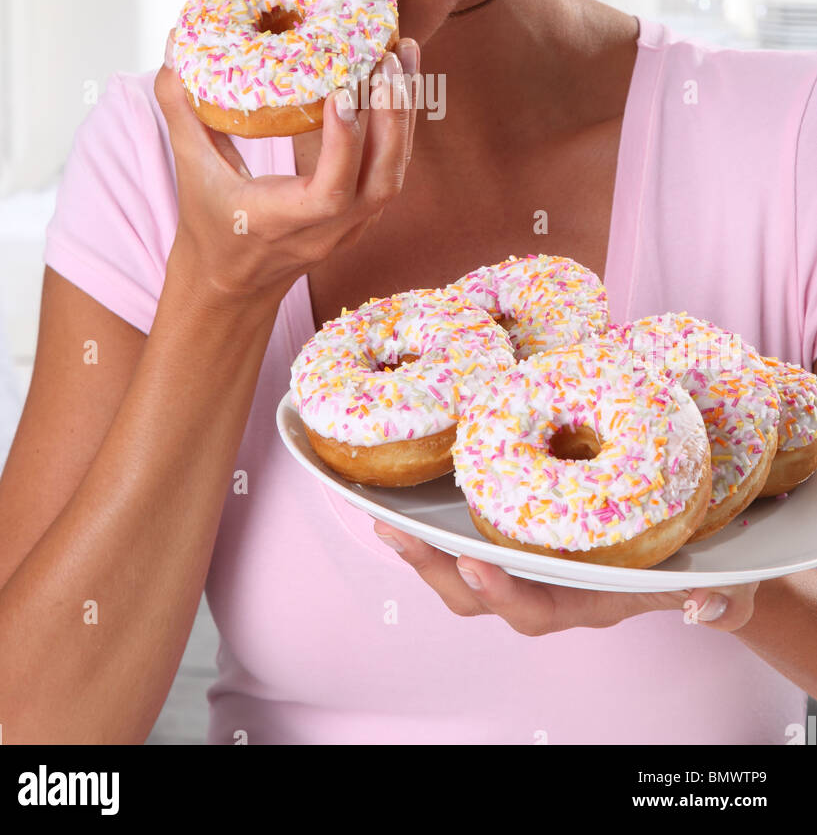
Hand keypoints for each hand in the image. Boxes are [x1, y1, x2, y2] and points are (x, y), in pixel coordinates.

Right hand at [154, 31, 419, 306]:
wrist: (234, 283)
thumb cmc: (210, 225)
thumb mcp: (190, 170)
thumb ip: (182, 112)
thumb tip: (173, 52)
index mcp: (283, 222)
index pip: (330, 193)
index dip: (343, 145)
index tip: (342, 93)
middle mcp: (328, 230)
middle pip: (382, 181)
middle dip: (391, 117)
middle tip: (386, 56)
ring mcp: (353, 225)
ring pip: (396, 173)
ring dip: (404, 113)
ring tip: (403, 53)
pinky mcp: (364, 214)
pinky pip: (393, 168)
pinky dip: (400, 124)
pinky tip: (401, 77)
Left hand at [373, 522, 758, 632]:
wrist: (694, 565)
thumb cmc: (699, 572)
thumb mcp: (723, 585)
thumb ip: (719, 600)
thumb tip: (704, 606)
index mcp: (587, 601)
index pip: (538, 609)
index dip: (505, 594)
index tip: (477, 564)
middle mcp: (548, 588)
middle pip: (479, 596)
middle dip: (435, 571)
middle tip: (397, 536)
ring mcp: (529, 566)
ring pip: (462, 572)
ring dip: (422, 550)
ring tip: (383, 520)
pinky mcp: (518, 538)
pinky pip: (467, 541)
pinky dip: (436, 527)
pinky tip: (406, 498)